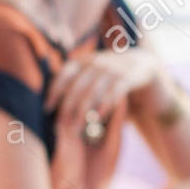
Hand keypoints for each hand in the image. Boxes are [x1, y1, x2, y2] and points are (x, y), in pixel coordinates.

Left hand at [45, 46, 164, 131]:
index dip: (54, 91)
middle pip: (76, 86)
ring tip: (76, 127)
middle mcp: (96, 62)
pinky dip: (104, 105)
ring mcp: (112, 69)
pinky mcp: (126, 77)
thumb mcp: (92, 72)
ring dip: (82, 111)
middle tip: (61, 125)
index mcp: (84, 61)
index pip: (64, 74)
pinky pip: (112, 93)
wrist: (142, 63)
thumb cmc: (110, 75)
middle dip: (67, 107)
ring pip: (92, 91)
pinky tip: (97, 118)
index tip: (47, 108)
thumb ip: (76, 83)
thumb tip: (51, 102)